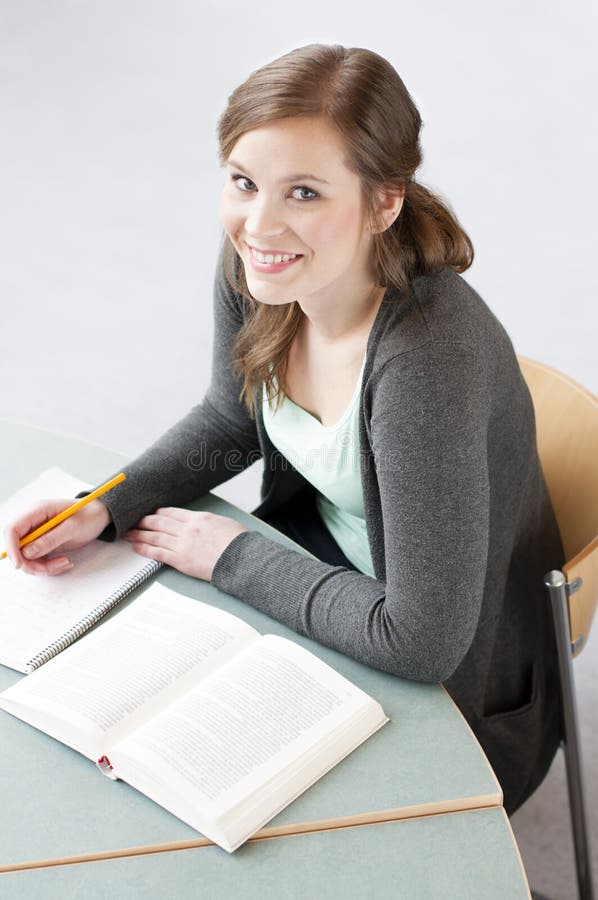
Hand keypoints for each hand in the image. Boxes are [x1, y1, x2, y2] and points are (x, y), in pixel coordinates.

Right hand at [3, 498, 111, 575]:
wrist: (100, 516)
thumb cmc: (89, 515)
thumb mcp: (73, 527)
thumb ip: (50, 539)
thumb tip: (27, 552)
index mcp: (37, 511)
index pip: (12, 529)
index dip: (11, 548)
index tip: (19, 564)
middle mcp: (33, 523)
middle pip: (16, 547)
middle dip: (30, 562)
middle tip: (50, 568)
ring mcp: (38, 535)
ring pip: (27, 558)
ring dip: (43, 567)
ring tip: (65, 563)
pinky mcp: (44, 544)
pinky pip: (38, 561)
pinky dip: (49, 566)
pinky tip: (65, 562)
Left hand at [122, 508, 247, 580]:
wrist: (241, 557)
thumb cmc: (238, 543)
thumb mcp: (225, 524)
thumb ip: (210, 523)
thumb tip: (207, 525)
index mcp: (198, 518)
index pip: (171, 512)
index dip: (158, 513)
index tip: (151, 514)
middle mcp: (187, 528)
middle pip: (158, 522)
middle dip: (143, 521)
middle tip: (132, 521)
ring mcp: (182, 544)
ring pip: (154, 536)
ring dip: (139, 535)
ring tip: (128, 534)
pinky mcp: (180, 560)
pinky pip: (157, 553)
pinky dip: (145, 550)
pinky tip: (136, 547)